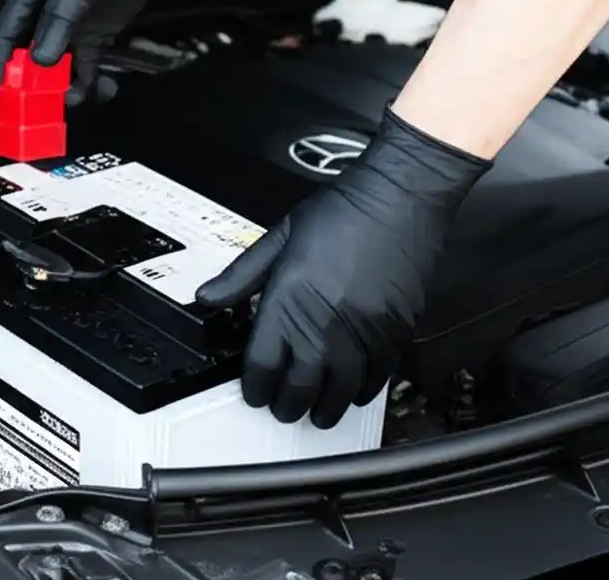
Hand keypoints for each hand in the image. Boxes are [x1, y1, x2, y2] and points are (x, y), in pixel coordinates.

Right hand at [0, 0, 218, 107]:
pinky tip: (105, 91)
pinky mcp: (98, 34)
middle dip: (32, 88)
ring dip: (66, 89)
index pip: (6, 37)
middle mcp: (48, 13)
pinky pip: (87, 67)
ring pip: (60, 68)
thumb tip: (42, 63)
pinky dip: (92, 83)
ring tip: (79, 101)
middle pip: (30, 58)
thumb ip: (60, 18)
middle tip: (36, 116)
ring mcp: (73, 26)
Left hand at [197, 111, 490, 428]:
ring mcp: (363, 330)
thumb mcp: (278, 236)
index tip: (255, 391)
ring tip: (317, 412)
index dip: (256, 386)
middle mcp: (326, 321)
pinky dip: (362, 391)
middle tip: (283, 408)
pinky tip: (353, 391)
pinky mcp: (395, 330)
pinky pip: (377, 377)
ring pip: (341, 390)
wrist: (400, 196)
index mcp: (289, 298)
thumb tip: (208, 297)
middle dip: (288, 405)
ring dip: (326, 407)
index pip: (263, 364)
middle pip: (301, 387)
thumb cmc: (343, 211)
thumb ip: (241, 275)